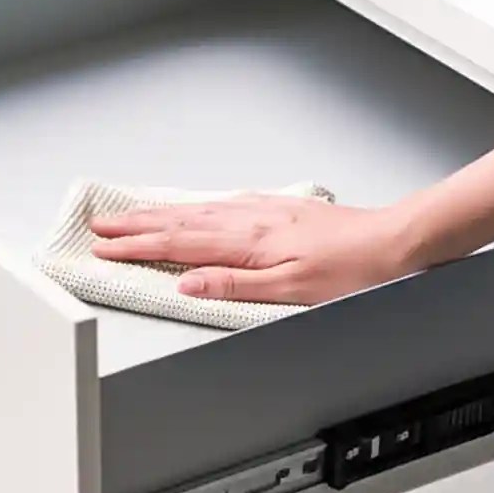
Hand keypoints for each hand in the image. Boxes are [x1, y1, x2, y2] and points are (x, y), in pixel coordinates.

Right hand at [89, 196, 422, 304]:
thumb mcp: (290, 290)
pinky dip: (196, 203)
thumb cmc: (351, 270)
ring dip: (160, 211)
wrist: (394, 242)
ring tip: (132, 213)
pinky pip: (222, 202)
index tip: (103, 247)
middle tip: (100, 225)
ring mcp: (264, 210)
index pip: (178, 242)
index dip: (137, 245)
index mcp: (248, 240)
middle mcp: (251, 219)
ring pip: (198, 207)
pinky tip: (193, 204)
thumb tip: (187, 282)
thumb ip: (234, 284)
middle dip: (136, 223)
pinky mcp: (279, 209)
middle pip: (180, 219)